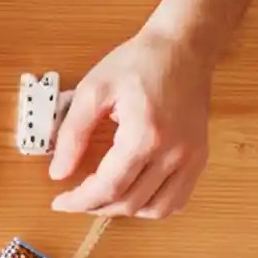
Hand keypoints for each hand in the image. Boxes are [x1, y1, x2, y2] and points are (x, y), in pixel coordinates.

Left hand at [49, 29, 212, 218]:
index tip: (59, 201)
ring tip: (102, 197)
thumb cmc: (139, 62)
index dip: (79, 201)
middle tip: (75, 198)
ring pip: (155, 209)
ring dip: (124, 210)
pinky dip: (152, 207)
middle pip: (129, 202)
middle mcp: (173, 151)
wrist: (183, 47)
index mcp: (145, 134)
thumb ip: (73, 134)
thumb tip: (58, 173)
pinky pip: (177, 200)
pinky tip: (133, 194)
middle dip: (96, 206)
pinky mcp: (199, 157)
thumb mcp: (93, 91)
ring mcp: (191, 157)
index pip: (109, 187)